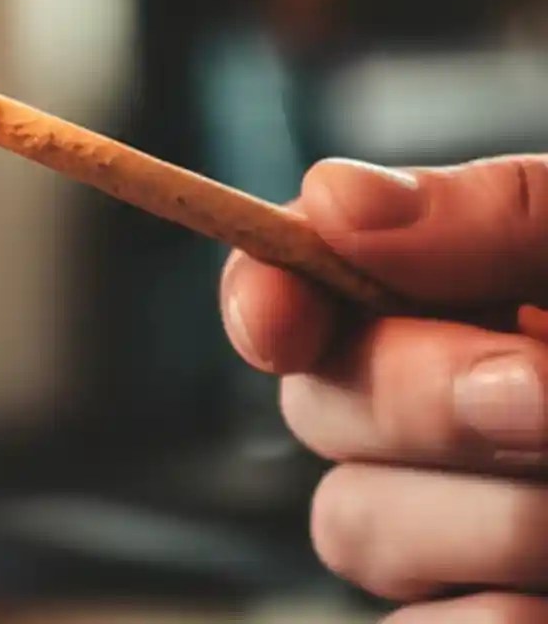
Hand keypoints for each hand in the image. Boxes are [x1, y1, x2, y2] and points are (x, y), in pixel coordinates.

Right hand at [221, 156, 547, 621]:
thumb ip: (491, 214)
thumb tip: (330, 198)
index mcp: (452, 300)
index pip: (296, 292)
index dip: (260, 301)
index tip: (280, 323)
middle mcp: (433, 412)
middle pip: (319, 413)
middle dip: (415, 404)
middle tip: (545, 397)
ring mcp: (454, 527)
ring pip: (355, 528)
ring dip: (475, 523)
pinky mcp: (477, 612)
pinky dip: (478, 622)